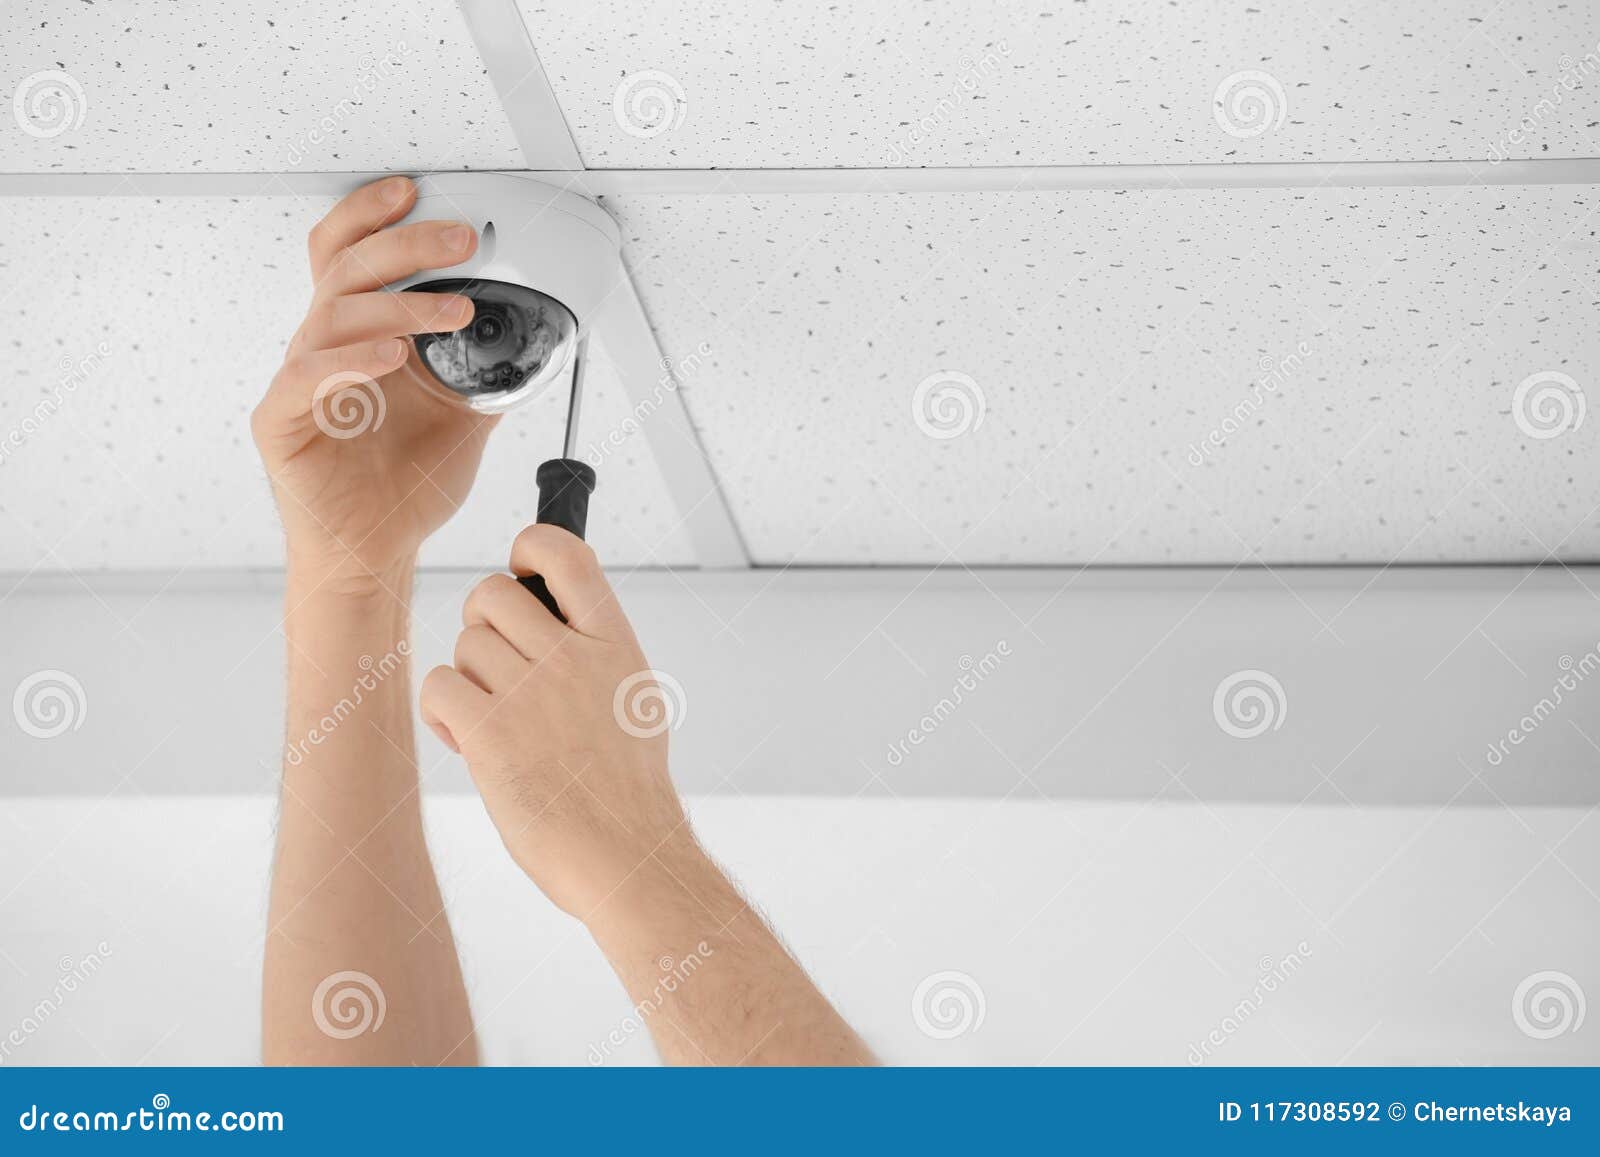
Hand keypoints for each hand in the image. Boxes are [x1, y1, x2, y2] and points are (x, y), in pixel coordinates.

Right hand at [252, 175, 495, 587]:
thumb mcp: (464, 416)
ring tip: (454, 309)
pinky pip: (307, 378)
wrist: (375, 552)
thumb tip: (538, 339)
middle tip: (461, 239)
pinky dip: (350, 360)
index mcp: (355, 336)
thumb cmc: (405, 486)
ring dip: (400, 303)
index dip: (373, 215)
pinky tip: (391, 357)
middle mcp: (321, 349)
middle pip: (347, 269)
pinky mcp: (281, 424)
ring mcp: (298, 384)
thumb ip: (488, 373)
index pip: (349, 254)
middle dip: (406, 245)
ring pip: (334, 315)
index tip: (415, 191)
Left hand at [420, 525, 692, 919]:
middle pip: (490, 594)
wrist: (626, 854)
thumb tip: (560, 619)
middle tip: (496, 668)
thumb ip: (598, 653)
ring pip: (464, 644)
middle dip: (482, 627)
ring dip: (466, 679)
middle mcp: (572, 657)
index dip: (530, 547)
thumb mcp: (634, 699)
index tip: (522, 572)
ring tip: (490, 719)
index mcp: (613, 644)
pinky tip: (465, 740)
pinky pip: (439, 686)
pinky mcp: (490, 731)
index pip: (566, 554)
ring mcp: (531, 691)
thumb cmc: (628, 791)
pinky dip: (442, 713)